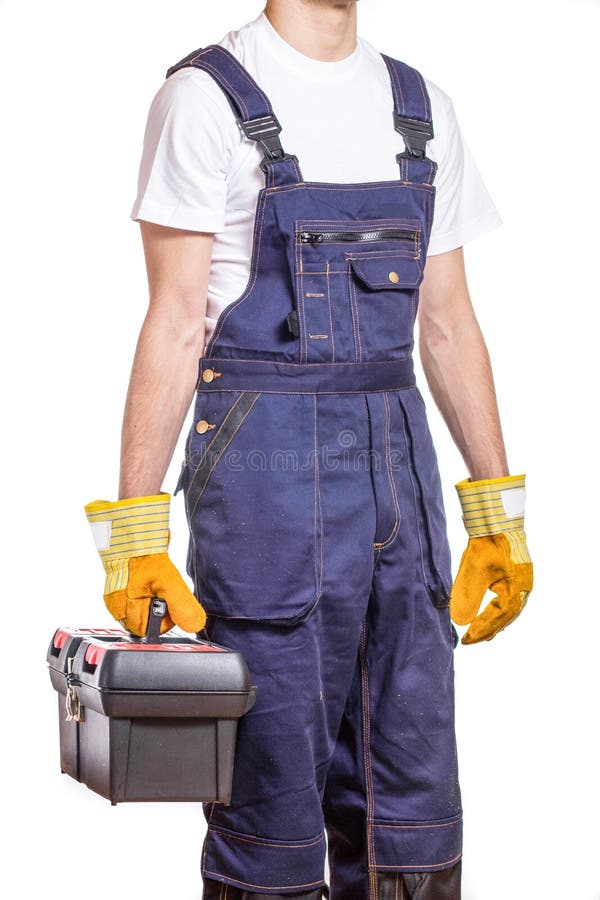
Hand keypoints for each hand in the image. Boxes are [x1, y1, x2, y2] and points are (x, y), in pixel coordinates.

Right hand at [85, 492, 205, 637]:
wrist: (132, 534)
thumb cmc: (145, 557)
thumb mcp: (170, 583)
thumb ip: (182, 607)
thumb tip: (194, 626)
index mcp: (124, 611)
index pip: (150, 631)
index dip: (165, 619)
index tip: (170, 601)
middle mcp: (116, 608)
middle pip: (146, 621)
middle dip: (159, 608)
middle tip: (163, 589)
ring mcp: (115, 598)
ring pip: (142, 609)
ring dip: (154, 598)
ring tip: (156, 582)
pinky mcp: (118, 588)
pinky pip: (138, 597)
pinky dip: (147, 590)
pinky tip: (150, 579)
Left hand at [450, 474, 532, 644]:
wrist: (499, 520)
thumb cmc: (487, 543)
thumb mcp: (473, 570)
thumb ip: (467, 596)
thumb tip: (460, 622)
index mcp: (515, 591)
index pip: (496, 618)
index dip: (480, 630)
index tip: (465, 640)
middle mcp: (523, 590)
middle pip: (506, 618)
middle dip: (487, 630)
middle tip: (470, 641)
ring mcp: (523, 583)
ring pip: (510, 611)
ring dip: (495, 623)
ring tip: (481, 634)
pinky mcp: (519, 576)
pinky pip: (511, 601)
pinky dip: (500, 612)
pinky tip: (492, 614)